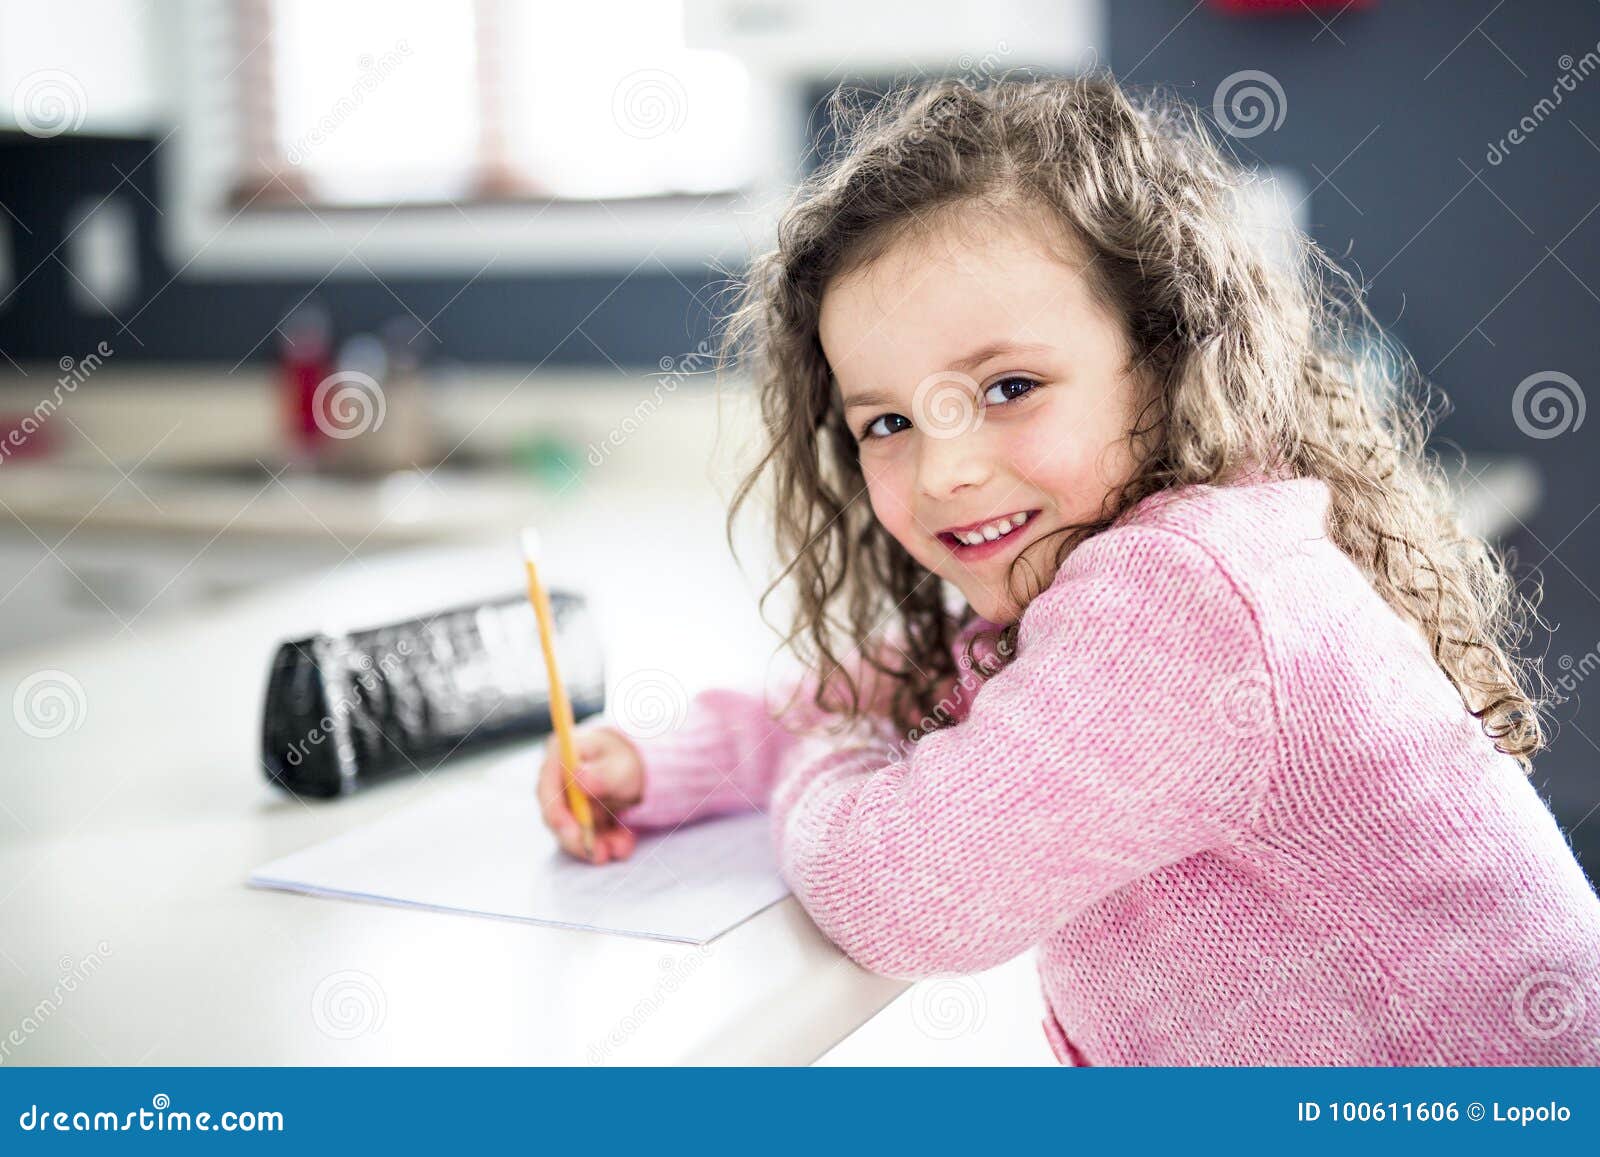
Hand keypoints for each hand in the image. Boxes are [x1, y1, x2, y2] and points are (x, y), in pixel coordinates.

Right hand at [536, 724, 645, 863]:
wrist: (639, 767)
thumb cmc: (626, 758)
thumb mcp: (620, 765)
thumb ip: (601, 774)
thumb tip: (577, 777)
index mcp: (560, 756)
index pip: (547, 789)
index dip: (556, 814)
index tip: (572, 832)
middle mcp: (557, 781)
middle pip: (557, 816)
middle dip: (578, 839)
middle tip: (598, 854)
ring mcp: (567, 802)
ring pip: (573, 831)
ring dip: (595, 845)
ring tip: (620, 849)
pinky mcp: (580, 818)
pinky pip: (589, 836)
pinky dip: (605, 843)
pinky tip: (623, 845)